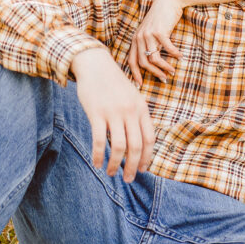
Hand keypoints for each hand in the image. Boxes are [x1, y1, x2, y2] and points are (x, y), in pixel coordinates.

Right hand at [71, 48, 154, 181]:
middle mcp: (130, 111)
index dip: (147, 157)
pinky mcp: (96, 113)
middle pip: (136, 146)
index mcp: (141, 108)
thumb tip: (138, 143)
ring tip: (111, 173)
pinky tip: (97, 163)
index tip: (142, 170)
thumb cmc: (113, 84)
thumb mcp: (132, 97)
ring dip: (116, 164)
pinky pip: (98, 140)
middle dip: (132, 166)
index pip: (150, 139)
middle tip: (127, 179)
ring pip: (118, 146)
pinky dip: (98, 155)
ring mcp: (113, 112)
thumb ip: (136, 116)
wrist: (95, 64)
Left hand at [128, 0, 183, 83]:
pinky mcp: (159, 32)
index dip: (135, 74)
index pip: (131, 60)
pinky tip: (180, 56)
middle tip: (164, 79)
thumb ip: (148, 44)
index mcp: (135, 39)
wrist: (168, 1)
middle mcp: (139, 37)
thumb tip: (153, 62)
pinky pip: (167, 49)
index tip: (140, 84)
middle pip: (143, 63)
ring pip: (154, 58)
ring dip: (164, 67)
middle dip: (154, 73)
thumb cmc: (161, 18)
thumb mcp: (150, 32)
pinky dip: (174, 54)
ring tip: (172, 71)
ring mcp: (148, 34)